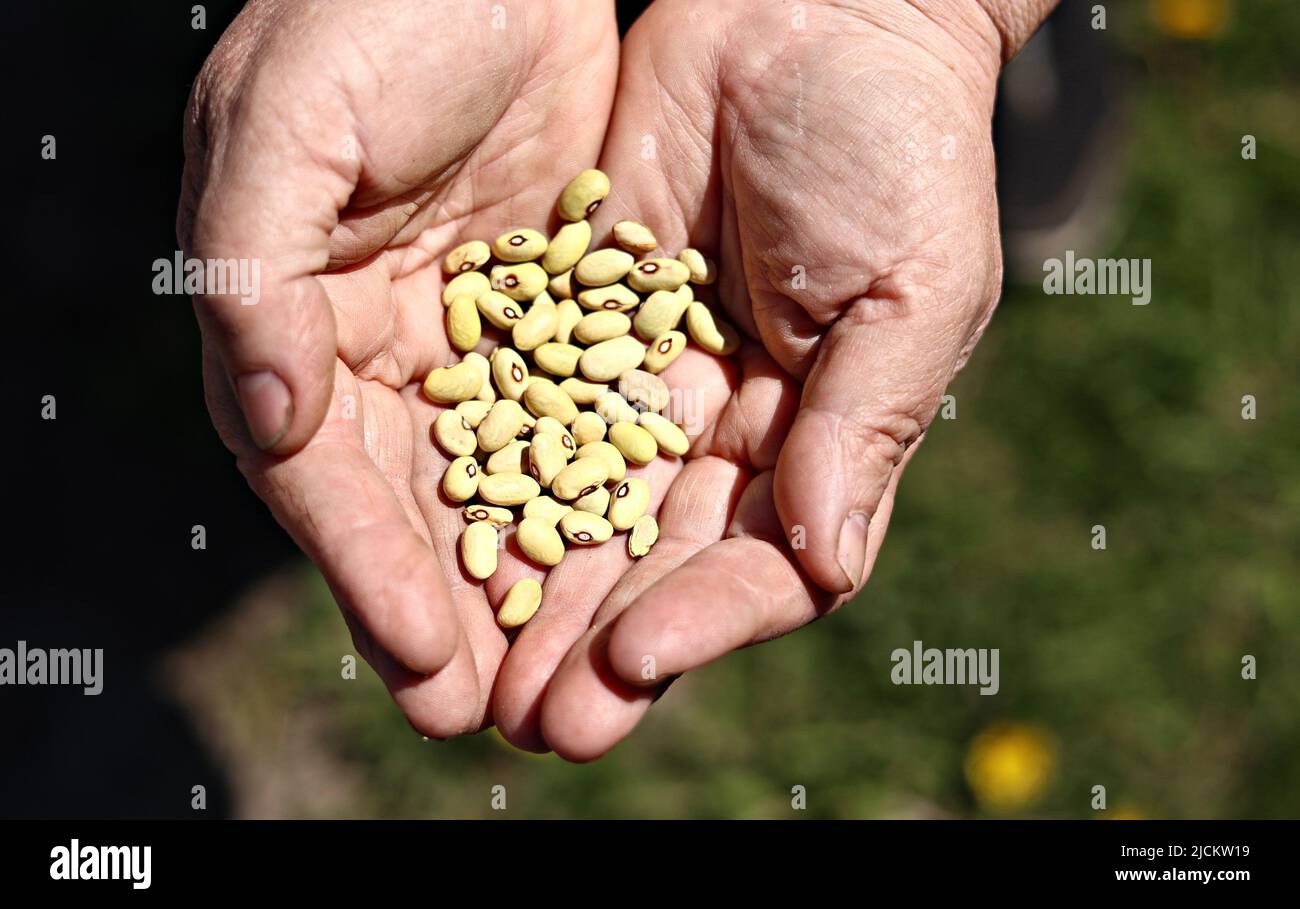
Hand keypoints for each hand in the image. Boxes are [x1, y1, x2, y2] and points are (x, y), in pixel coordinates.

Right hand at [177, 0, 618, 735]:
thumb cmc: (368, 8)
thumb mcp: (284, 124)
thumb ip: (253, 275)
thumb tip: (271, 424)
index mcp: (297, 318)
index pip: (326, 475)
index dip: (367, 570)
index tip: (422, 659)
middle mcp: (387, 345)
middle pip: (420, 506)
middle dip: (454, 613)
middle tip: (492, 720)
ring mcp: (483, 334)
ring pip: (510, 483)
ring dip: (537, 584)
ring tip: (571, 684)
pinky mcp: (567, 310)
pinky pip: (588, 418)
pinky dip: (605, 495)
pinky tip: (632, 565)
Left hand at [494, 0, 1042, 758]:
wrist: (815, 6)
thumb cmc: (896, 140)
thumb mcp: (912, 288)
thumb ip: (864, 428)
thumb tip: (825, 564)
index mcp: (817, 437)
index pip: (761, 560)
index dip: (703, 619)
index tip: (634, 663)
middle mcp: (727, 424)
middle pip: (654, 557)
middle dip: (595, 642)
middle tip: (535, 723)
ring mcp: (646, 374)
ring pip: (579, 502)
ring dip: (530, 586)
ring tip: (469, 667)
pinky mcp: (574, 314)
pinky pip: (524, 405)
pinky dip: (487, 470)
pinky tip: (439, 531)